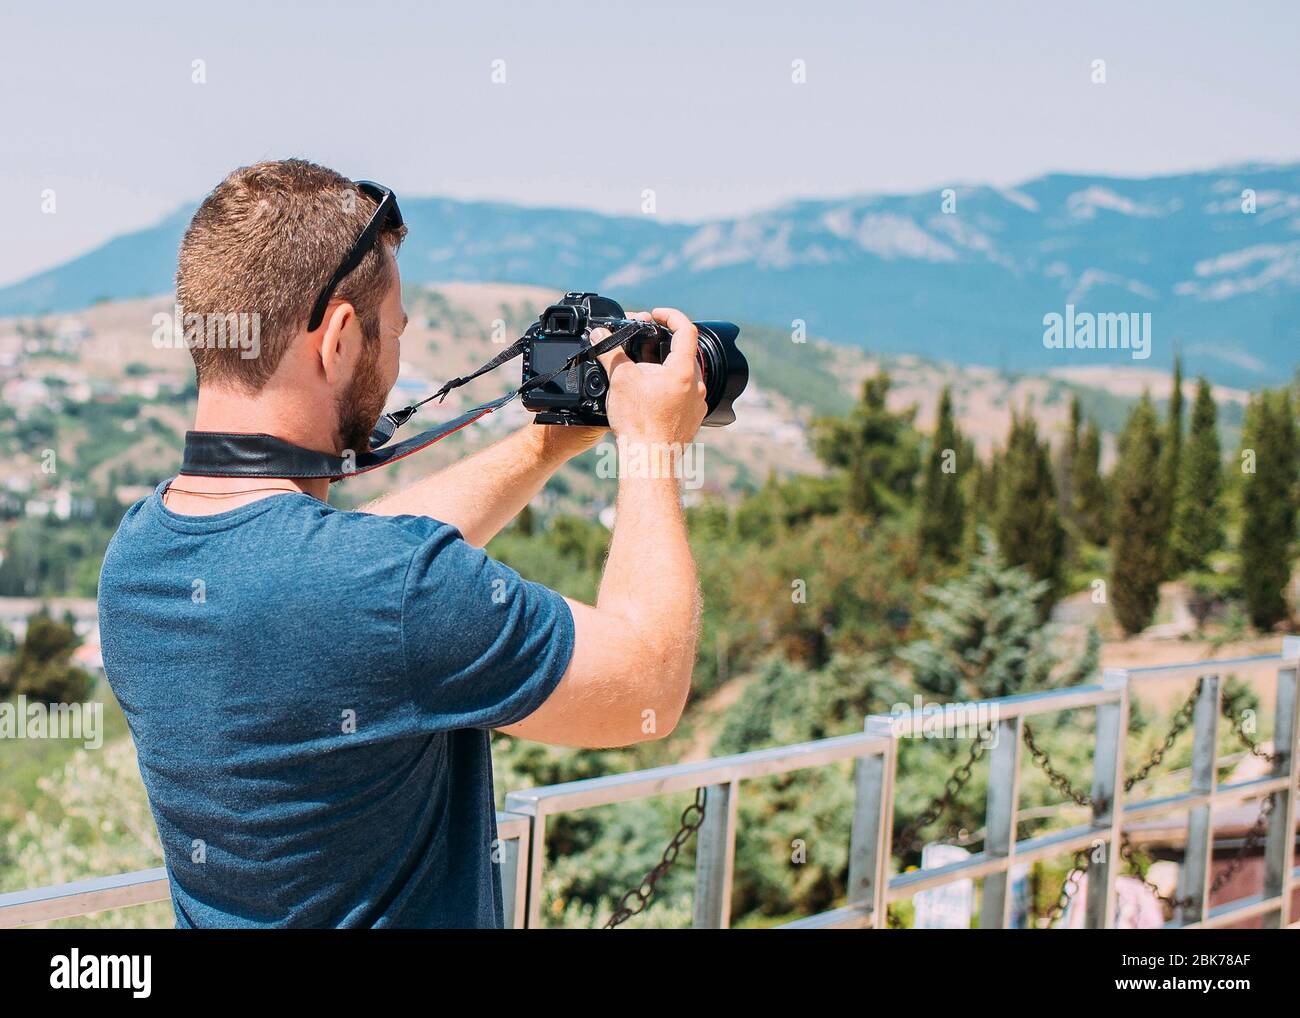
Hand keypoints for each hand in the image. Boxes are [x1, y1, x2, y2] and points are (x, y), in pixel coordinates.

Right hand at [595, 308, 707, 447]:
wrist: (649, 460)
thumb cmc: (638, 423)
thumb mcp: (620, 380)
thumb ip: (611, 352)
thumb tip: (600, 335)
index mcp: (683, 371)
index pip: (686, 330)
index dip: (671, 316)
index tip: (656, 315)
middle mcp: (696, 387)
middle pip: (685, 354)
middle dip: (664, 346)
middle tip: (644, 345)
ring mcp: (697, 405)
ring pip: (684, 377)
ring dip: (666, 370)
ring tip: (643, 375)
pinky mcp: (692, 421)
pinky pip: (683, 397)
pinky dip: (668, 391)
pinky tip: (650, 398)